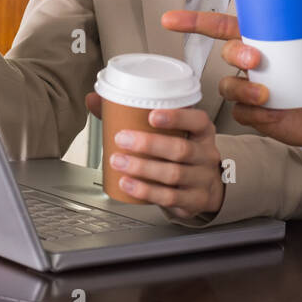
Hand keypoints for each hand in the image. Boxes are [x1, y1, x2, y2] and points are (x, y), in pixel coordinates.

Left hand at [85, 92, 224, 217]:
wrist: (205, 189)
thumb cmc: (182, 154)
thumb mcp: (170, 134)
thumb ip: (132, 116)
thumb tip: (96, 100)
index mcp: (202, 133)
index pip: (198, 120)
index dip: (177, 117)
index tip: (152, 115)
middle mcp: (205, 155)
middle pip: (181, 149)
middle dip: (149, 144)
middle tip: (122, 139)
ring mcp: (202, 180)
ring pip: (174, 174)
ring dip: (142, 168)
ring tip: (119, 161)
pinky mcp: (193, 201)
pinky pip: (169, 197)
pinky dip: (145, 191)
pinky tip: (128, 184)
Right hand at [160, 1, 301, 154]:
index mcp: (266, 39)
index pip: (224, 26)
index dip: (195, 22)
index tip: (171, 20)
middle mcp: (254, 63)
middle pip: (226, 53)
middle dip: (234, 55)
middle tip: (255, 59)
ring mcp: (253, 90)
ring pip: (228, 87)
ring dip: (242, 90)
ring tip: (266, 94)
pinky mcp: (258, 115)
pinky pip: (242, 114)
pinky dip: (254, 113)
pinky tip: (272, 113)